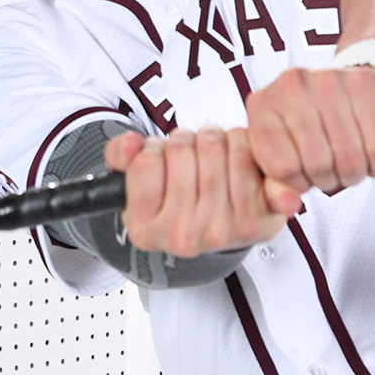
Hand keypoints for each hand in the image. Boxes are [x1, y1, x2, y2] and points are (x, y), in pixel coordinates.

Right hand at [102, 126, 298, 258]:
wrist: (224, 231)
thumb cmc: (181, 203)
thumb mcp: (136, 184)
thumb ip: (119, 156)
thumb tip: (130, 143)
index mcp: (146, 230)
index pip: (145, 162)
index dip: (153, 149)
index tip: (160, 160)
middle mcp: (183, 235)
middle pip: (181, 149)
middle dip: (185, 141)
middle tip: (189, 156)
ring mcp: (221, 229)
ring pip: (214, 145)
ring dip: (213, 139)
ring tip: (211, 158)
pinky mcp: (255, 218)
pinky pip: (246, 154)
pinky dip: (243, 146)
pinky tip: (236, 162)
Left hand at [244, 66, 374, 210]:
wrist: (354, 87)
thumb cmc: (312, 126)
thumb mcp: (282, 153)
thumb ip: (276, 186)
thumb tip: (287, 205)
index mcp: (262, 105)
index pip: (283, 169)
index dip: (300, 184)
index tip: (305, 174)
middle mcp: (292, 87)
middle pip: (319, 166)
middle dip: (329, 179)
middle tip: (331, 168)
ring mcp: (329, 81)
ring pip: (351, 161)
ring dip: (354, 173)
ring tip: (348, 160)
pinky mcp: (366, 85)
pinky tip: (369, 151)